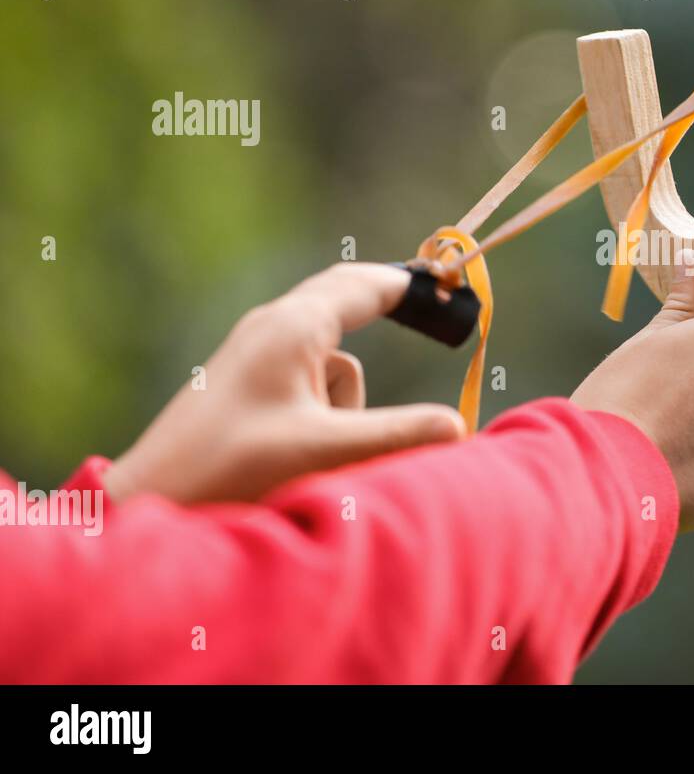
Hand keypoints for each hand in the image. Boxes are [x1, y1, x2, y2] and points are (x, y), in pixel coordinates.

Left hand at [103, 263, 465, 503]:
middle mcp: (274, 328)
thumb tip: (456, 426)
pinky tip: (298, 457)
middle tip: (435, 314)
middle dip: (387, 311)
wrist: (151, 498)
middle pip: (348, 303)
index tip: (453, 282)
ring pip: (334, 364)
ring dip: (347, 404)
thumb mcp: (325, 451)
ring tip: (319, 452)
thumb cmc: (231, 469)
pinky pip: (309, 387)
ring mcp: (257, 356)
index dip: (413, 283)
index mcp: (294, 328)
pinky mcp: (248, 387)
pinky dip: (324, 416)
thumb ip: (398, 435)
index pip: (366, 284)